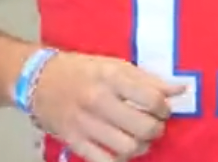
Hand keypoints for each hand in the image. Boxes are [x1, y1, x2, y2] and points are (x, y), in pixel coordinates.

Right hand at [31, 51, 186, 161]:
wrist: (38, 79)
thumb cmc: (81, 69)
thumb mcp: (115, 65)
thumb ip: (148, 79)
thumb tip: (180, 89)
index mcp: (112, 77)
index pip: (152, 98)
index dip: (164, 108)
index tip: (162, 108)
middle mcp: (99, 100)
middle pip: (144, 127)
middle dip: (156, 129)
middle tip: (154, 125)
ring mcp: (86, 124)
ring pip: (128, 148)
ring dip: (141, 147)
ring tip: (140, 138)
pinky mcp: (75, 142)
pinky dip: (120, 160)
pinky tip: (121, 151)